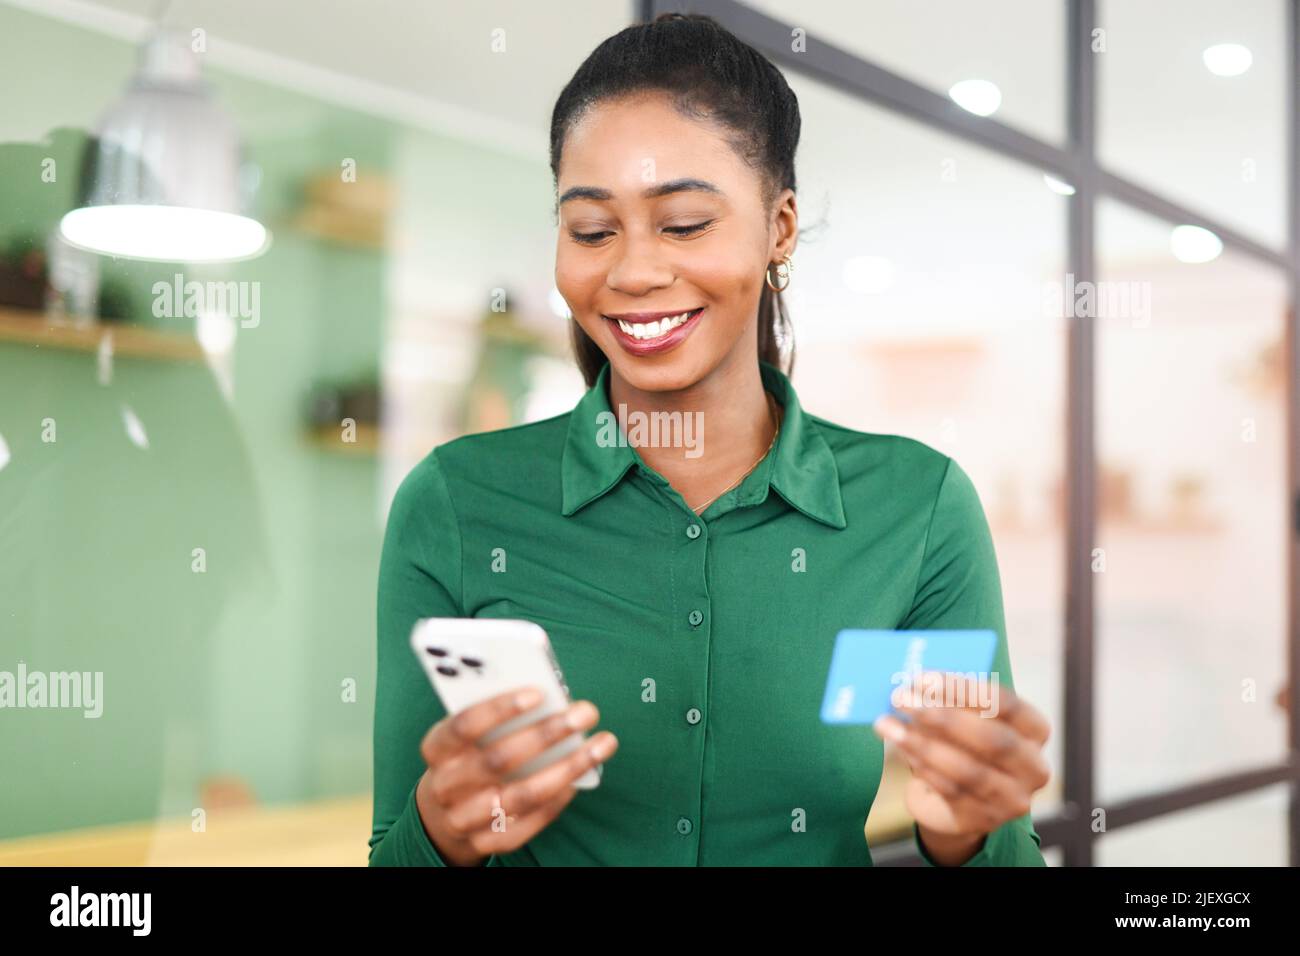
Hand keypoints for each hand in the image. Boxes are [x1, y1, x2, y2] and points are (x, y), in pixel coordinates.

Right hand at [415, 687, 618, 865]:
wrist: (442, 817)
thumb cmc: (468, 759)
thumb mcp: (468, 737)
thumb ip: (498, 718)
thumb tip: (551, 700)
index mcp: (437, 749)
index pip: (464, 725)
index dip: (500, 708)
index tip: (539, 692)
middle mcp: (446, 786)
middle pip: (498, 760)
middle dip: (547, 733)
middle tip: (585, 713)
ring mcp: (464, 819)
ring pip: (521, 795)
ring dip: (567, 767)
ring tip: (601, 745)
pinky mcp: (486, 843)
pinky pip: (529, 823)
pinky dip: (558, 800)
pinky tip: (580, 779)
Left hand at [872, 670, 1049, 863]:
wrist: (958, 802)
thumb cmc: (963, 745)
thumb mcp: (967, 720)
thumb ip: (954, 701)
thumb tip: (916, 683)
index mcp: (1035, 731)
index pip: (1008, 705)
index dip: (965, 690)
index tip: (923, 677)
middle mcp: (1033, 767)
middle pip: (992, 740)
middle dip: (943, 717)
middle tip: (901, 698)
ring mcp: (1012, 799)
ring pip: (967, 769)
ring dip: (922, 743)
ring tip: (887, 724)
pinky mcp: (984, 819)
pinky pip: (950, 791)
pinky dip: (922, 766)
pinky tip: (900, 747)